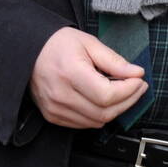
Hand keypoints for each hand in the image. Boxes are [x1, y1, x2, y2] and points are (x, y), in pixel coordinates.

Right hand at [29, 27, 148, 128]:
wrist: (28, 52)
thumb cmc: (58, 44)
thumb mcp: (89, 43)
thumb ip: (114, 61)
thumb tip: (136, 73)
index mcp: (70, 73)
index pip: (107, 95)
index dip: (129, 90)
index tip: (139, 79)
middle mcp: (61, 95)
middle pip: (105, 112)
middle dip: (128, 101)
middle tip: (138, 86)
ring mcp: (55, 109)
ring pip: (97, 121)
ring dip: (116, 109)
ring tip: (123, 92)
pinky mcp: (53, 116)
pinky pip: (84, 124)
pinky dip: (99, 114)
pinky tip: (104, 100)